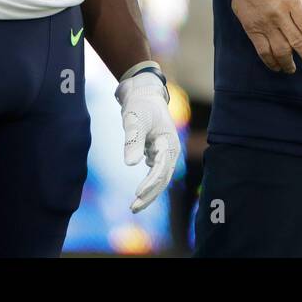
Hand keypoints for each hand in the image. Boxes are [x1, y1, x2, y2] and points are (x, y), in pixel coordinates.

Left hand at [115, 70, 179, 212]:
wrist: (144, 93)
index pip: (161, 168)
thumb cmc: (140, 105)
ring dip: (150, 192)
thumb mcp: (134, 120)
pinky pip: (156, 173)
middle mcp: (171, 149)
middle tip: (133, 208)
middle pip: (163, 178)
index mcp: (169, 142)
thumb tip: (130, 165)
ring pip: (161, 178)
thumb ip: (132, 141)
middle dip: (150, 194)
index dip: (150, 183)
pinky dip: (149, 184)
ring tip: (135, 206)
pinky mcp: (159, 153)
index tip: (137, 194)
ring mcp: (166, 152)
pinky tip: (141, 192)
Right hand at [230, 0, 301, 72]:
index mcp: (291, 1)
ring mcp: (264, 24)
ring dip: (289, 63)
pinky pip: (262, 50)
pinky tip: (277, 66)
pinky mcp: (251, 29)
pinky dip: (270, 61)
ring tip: (294, 69)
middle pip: (296, 41)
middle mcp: (278, 14)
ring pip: (280, 50)